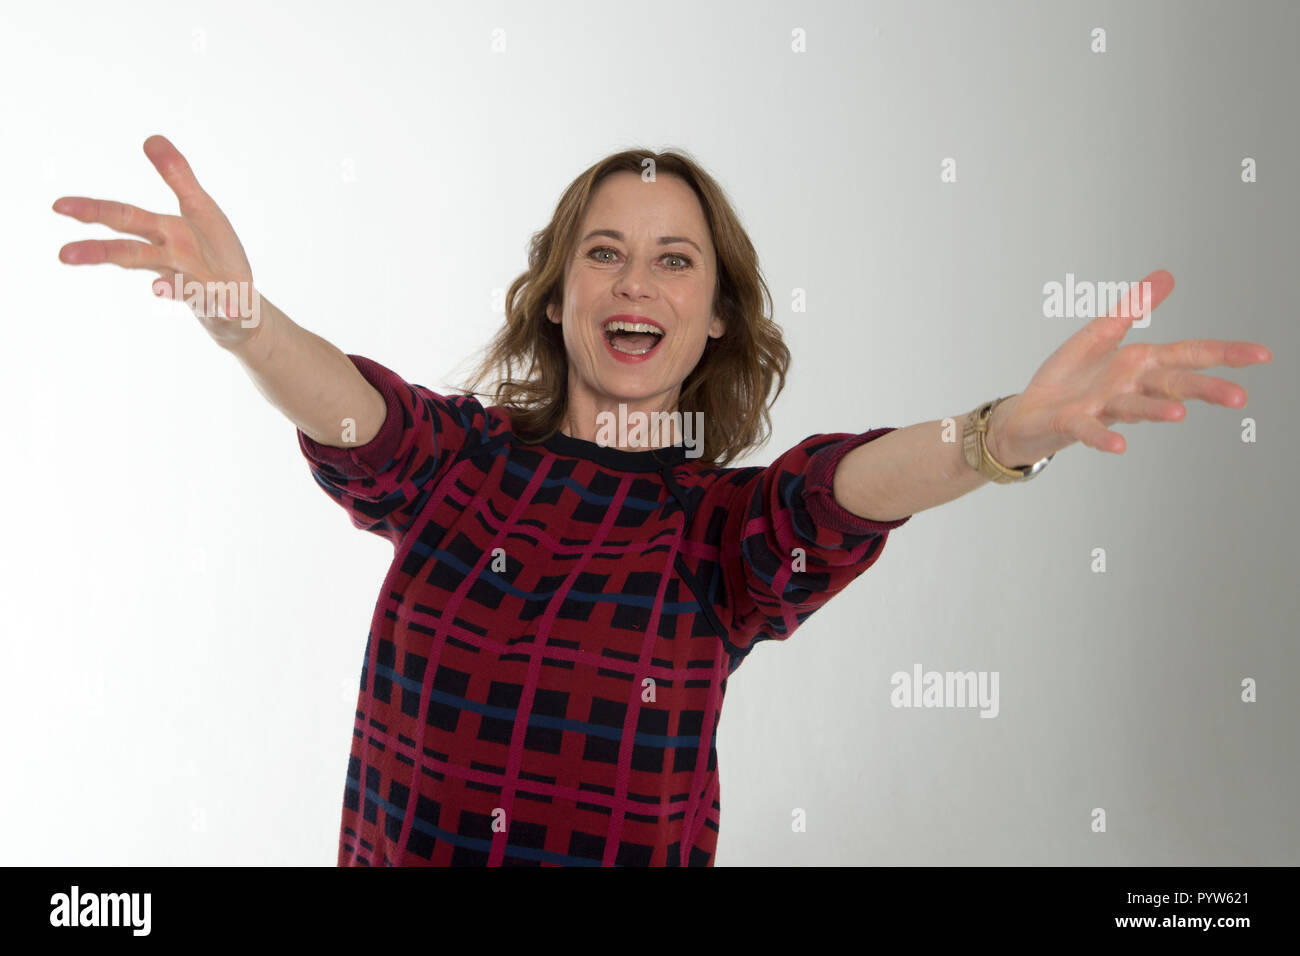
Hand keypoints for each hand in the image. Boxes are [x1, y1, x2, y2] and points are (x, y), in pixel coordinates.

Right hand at [52, 134, 264, 350]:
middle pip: (133, 254)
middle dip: (101, 253)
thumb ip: (178, 176)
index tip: (58, 206)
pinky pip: (222, 305)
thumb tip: (152, 137)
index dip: (93, 211)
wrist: (240, 303)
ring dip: (168, 287)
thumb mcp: (199, 208)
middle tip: (63, 255)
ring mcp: (195, 286)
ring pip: (176, 285)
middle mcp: (173, 261)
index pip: (124, 218)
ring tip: (156, 289)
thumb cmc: (215, 254)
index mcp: (164, 234)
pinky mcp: (222, 305)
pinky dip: (225, 306)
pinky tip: (228, 306)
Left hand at [988, 269, 1273, 463]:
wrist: (1026, 413)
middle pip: (1172, 386)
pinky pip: (1092, 431)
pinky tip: (1120, 448)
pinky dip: (1105, 438)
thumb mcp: (1100, 335)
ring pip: (1135, 408)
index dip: (1224, 354)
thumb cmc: (1068, 378)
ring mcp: (1103, 408)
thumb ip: (1132, 308)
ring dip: (1156, 412)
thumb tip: (1167, 275)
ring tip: (1180, 416)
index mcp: (1139, 364)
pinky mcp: (1074, 423)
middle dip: (1205, 390)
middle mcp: (1128, 388)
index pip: (1188, 355)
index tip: (1263, 355)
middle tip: (1240, 398)